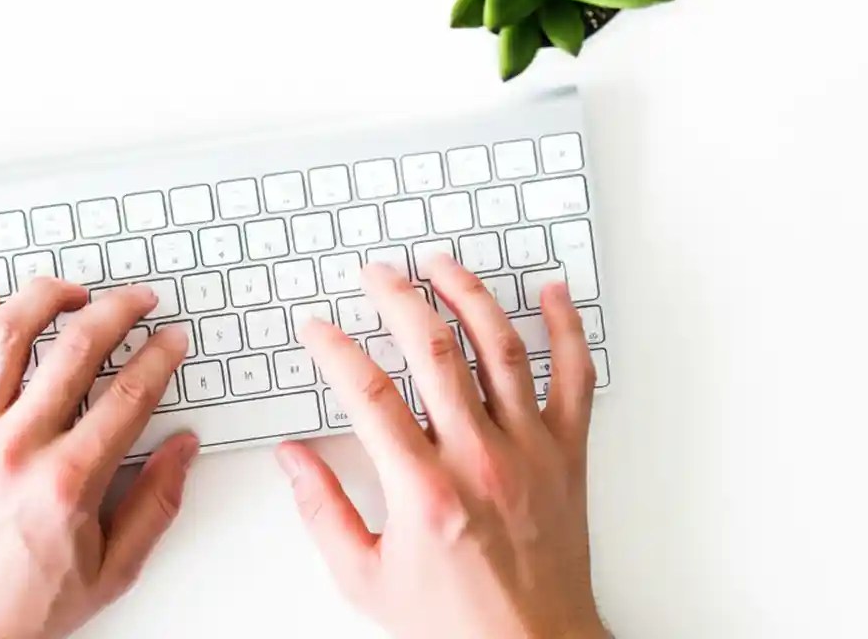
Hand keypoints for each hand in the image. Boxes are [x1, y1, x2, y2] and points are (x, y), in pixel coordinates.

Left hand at [0, 280, 197, 638]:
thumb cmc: (20, 609)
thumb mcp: (111, 571)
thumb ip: (155, 506)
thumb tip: (183, 450)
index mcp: (67, 482)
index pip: (129, 394)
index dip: (159, 356)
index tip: (171, 340)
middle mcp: (16, 448)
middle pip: (77, 349)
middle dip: (119, 312)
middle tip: (137, 301)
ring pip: (7, 336)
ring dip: (46, 298)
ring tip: (73, 290)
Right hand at [277, 258, 604, 638]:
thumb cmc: (455, 623)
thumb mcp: (365, 578)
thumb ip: (322, 513)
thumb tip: (292, 460)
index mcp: (423, 490)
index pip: (368, 393)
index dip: (334, 350)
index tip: (317, 329)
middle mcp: (478, 458)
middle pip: (433, 350)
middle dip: (397, 299)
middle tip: (376, 275)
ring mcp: (529, 450)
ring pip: (500, 349)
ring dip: (468, 295)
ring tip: (442, 264)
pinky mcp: (567, 454)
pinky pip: (575, 377)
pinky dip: (567, 329)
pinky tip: (552, 294)